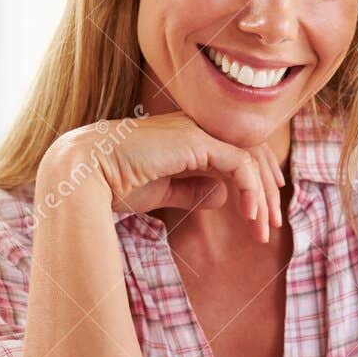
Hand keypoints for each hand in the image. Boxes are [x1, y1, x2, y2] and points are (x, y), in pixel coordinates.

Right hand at [40, 112, 284, 242]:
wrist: (86, 174)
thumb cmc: (113, 183)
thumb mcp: (161, 191)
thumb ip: (191, 190)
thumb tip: (222, 197)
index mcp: (185, 136)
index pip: (235, 151)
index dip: (255, 177)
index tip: (262, 209)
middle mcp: (195, 127)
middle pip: (249, 153)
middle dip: (265, 190)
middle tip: (272, 226)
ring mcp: (196, 130)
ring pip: (248, 159)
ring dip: (261, 196)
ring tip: (264, 228)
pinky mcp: (196, 141)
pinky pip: (239, 164)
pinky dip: (250, 190)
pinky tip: (251, 216)